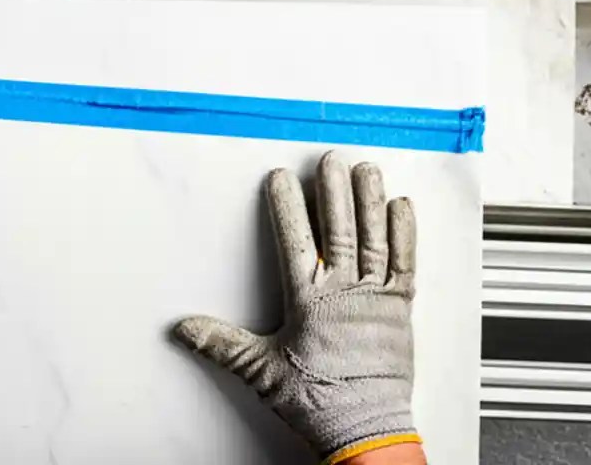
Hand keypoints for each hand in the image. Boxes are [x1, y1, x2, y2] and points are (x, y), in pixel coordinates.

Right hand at [174, 152, 422, 464]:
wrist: (365, 430)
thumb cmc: (318, 402)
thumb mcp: (260, 371)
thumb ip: (222, 345)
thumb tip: (185, 329)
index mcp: (309, 301)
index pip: (295, 241)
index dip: (287, 207)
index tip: (280, 179)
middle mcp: (344, 292)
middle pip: (338, 230)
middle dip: (333, 191)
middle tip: (329, 160)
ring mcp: (376, 298)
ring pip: (373, 239)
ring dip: (369, 201)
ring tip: (366, 169)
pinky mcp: (400, 310)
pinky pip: (405, 264)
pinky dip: (405, 234)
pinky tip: (401, 208)